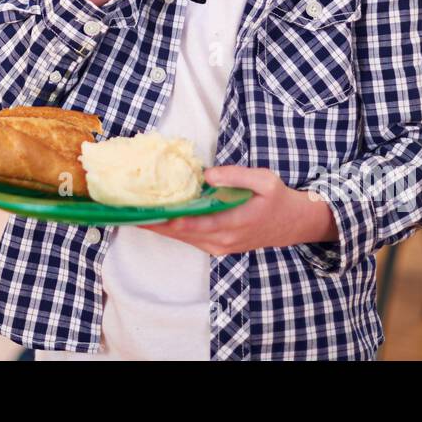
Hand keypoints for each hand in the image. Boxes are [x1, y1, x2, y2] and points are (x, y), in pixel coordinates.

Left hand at [140, 166, 336, 254]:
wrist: (296, 224)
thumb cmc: (280, 200)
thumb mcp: (265, 180)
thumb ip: (236, 175)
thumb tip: (207, 174)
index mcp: (232, 224)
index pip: (188, 224)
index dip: (162, 218)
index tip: (140, 210)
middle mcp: (221, 241)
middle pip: (178, 234)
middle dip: (152, 222)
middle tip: (125, 210)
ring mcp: (219, 246)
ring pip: (182, 238)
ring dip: (159, 226)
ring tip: (132, 213)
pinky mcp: (218, 245)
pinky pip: (190, 238)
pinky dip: (172, 227)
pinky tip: (157, 216)